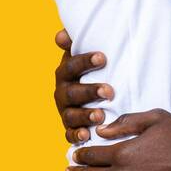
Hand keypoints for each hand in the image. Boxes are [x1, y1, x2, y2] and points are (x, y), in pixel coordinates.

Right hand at [52, 29, 112, 144]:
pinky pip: (69, 134)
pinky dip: (76, 136)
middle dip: (90, 92)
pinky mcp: (70, 128)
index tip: (103, 58)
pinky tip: (86, 135)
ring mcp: (66, 111)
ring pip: (71, 115)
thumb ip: (77, 43)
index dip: (85, 61)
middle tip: (109, 91)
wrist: (94, 96)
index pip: (72, 65)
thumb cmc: (94, 71)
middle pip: (72, 92)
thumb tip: (61, 35)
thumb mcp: (89, 56)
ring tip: (101, 116)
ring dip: (85, 116)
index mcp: (66, 72)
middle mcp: (63, 92)